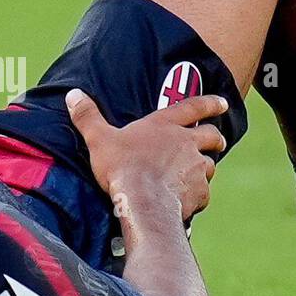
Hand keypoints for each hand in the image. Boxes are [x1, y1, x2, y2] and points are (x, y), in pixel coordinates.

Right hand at [66, 89, 227, 218]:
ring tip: (196, 174)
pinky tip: (186, 200)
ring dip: (204, 167)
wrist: (142, 201)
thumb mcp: (99, 139)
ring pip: (209, 165)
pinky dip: (197, 194)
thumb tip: (72, 94)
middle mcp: (187, 143)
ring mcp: (196, 167)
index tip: (223, 103)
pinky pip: (203, 192)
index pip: (194, 107)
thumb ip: (87, 117)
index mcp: (165, 125)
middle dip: (215, 138)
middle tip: (218, 141)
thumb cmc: (121, 167)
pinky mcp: (200, 192)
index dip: (209, 103)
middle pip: (211, 136)